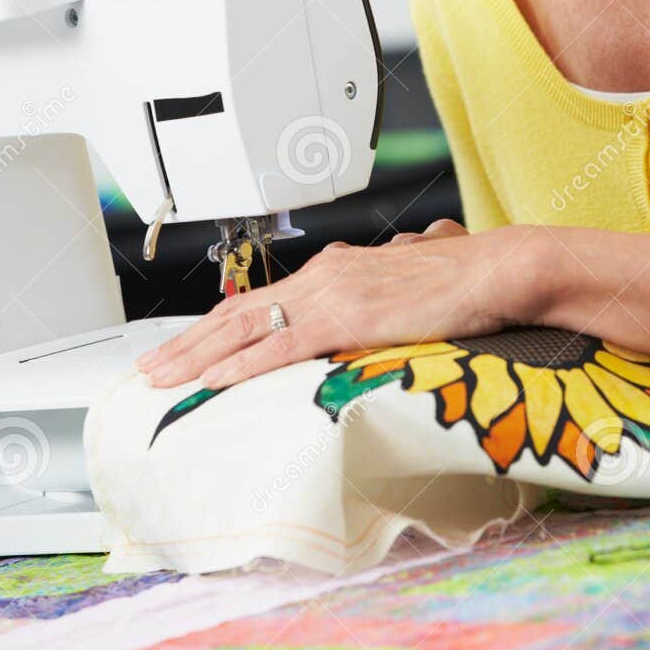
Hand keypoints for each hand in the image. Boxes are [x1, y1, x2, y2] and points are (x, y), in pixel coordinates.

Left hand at [134, 221, 543, 390]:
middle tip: (151, 367)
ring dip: (198, 355)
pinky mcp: (347, 316)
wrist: (497, 270)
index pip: (262, 300)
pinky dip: (241, 364)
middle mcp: (326, 274)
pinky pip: (281, 344)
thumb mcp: (411, 284)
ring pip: (247, 327)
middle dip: (189, 342)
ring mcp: (333, 293)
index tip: (187, 347)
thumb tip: (389, 291)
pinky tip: (214, 380)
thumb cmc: (467, 280)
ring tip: (163, 377)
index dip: (218, 326)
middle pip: (239, 311)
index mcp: (337, 269)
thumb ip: (389, 290)